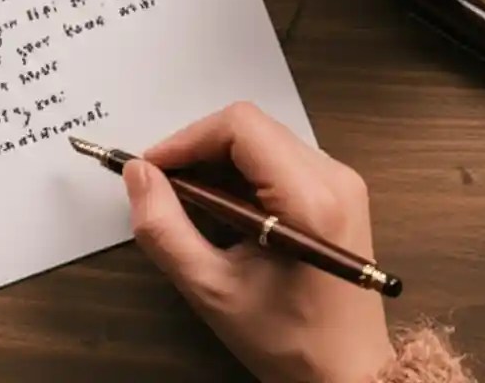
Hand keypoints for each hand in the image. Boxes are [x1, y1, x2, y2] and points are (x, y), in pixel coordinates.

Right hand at [124, 103, 393, 382]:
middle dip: (198, 150)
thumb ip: (164, 229)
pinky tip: (222, 210)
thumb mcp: (212, 289)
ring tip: (189, 203)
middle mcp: (334, 177)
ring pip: (263, 140)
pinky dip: (241, 174)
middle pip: (251, 128)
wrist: (347, 374)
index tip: (151, 170)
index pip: (240, 127)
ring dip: (218, 162)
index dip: (186, 139)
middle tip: (162, 188)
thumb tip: (137, 174)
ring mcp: (341, 183)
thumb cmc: (287, 340)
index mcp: (310, 199)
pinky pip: (280, 160)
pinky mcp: (339, 194)